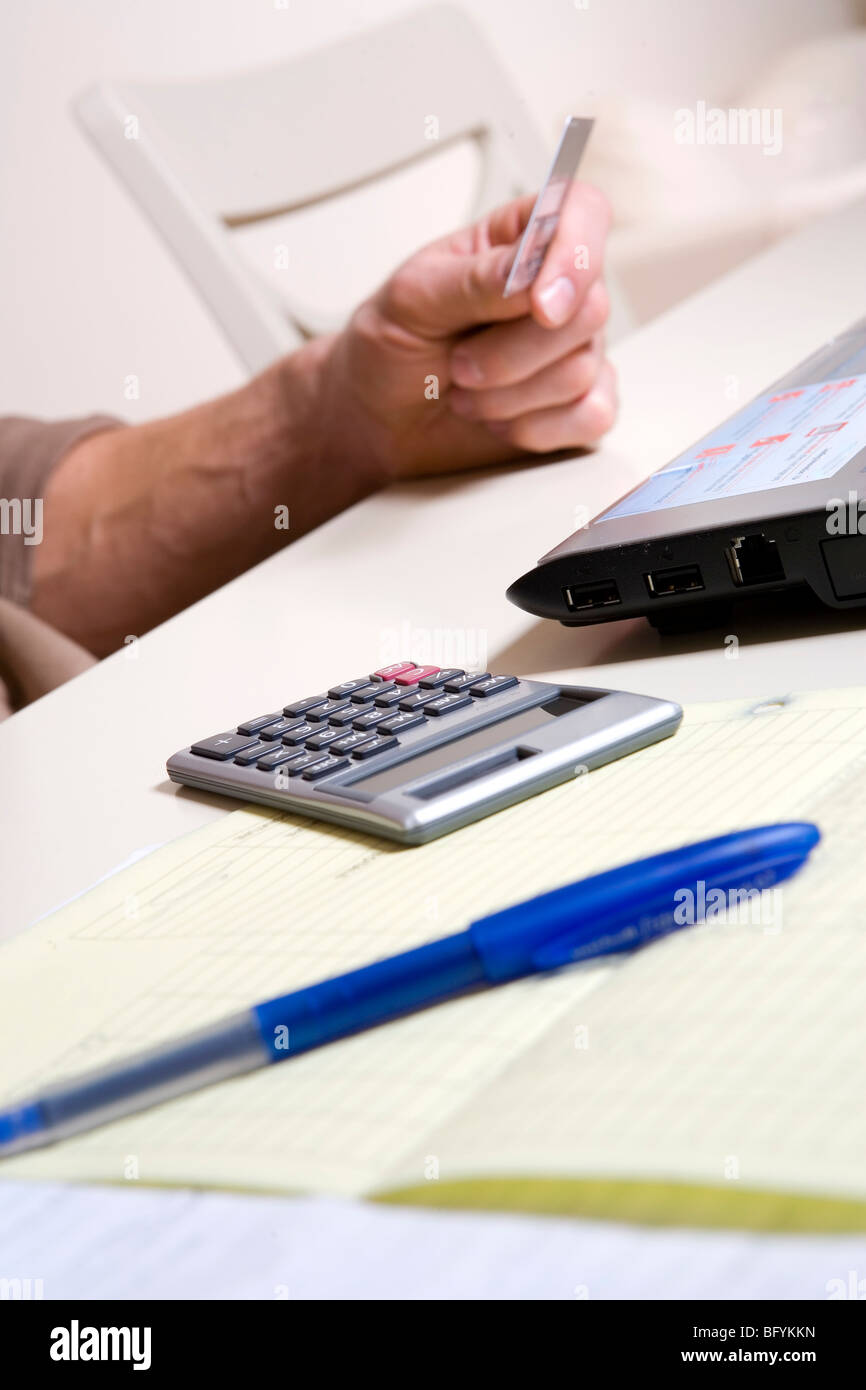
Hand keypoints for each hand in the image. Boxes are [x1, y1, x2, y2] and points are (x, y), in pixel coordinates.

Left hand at [320, 182, 616, 479]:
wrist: (379, 421)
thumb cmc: (393, 348)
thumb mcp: (412, 300)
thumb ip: (472, 280)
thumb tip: (528, 275)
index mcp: (519, 242)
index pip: (583, 214)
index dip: (575, 253)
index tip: (538, 302)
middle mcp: (556, 291)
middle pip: (589, 307)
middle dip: (514, 351)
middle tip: (459, 364)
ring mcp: (573, 350)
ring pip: (582, 370)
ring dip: (510, 396)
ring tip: (466, 395)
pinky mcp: (579, 406)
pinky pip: (593, 416)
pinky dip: (537, 428)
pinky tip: (499, 423)